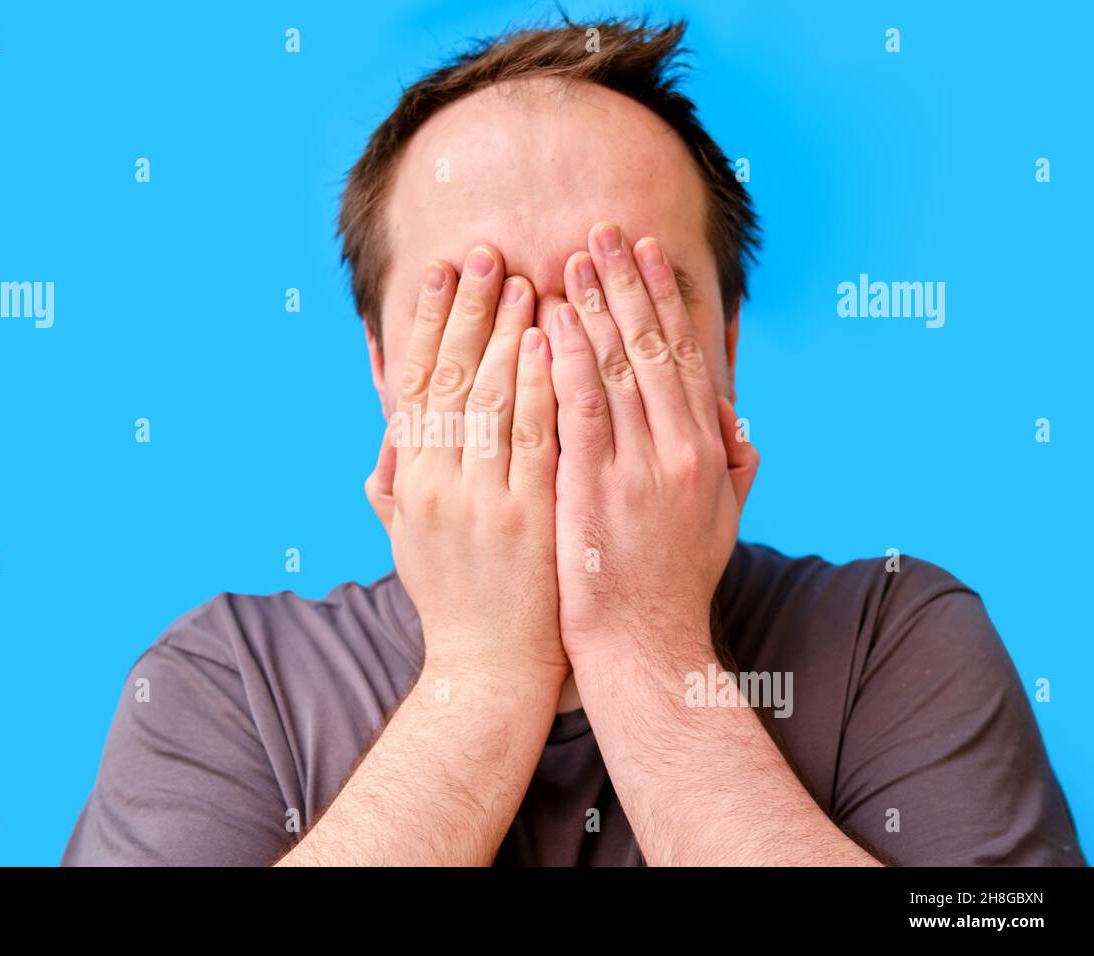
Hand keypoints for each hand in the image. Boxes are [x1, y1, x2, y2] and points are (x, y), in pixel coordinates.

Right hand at [366, 246, 566, 689]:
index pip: (416, 382)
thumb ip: (394, 468)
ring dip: (506, 333)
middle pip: (451, 377)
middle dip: (469, 310)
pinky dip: (540, 386)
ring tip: (524, 281)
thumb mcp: (404, 530)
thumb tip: (393, 409)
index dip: (428, 321)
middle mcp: (435, 483)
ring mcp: (480, 500)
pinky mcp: (525, 518)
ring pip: (491, 398)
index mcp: (406, 478)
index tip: (442, 271)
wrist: (488, 666)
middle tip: (487, 253)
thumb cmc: (452, 594)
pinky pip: (535, 438)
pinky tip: (551, 344)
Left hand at [546, 223, 757, 662]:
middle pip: (652, 348)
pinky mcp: (595, 489)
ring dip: (594, 308)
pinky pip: (580, 412)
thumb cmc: (676, 583)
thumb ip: (736, 463)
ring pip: (617, 370)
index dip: (664, 299)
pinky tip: (551, 324)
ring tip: (571, 259)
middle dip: (626, 284)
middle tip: (603, 231)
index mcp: (708, 449)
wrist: (646, 645)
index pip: (686, 355)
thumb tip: (740, 418)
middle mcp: (680, 449)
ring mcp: (639, 468)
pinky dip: (568, 363)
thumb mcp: (723, 520)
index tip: (646, 253)